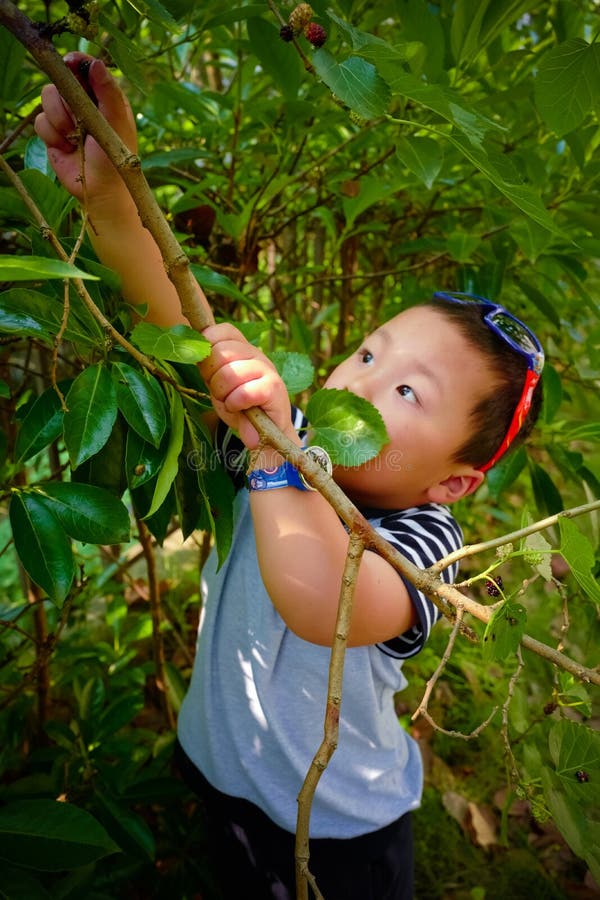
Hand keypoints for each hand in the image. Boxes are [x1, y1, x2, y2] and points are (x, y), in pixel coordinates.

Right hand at [34, 53, 136, 207]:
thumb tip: (96, 63)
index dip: (75, 62)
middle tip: (80, 119)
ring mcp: (65, 117)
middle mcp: (82, 103)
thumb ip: (109, 93)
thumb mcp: (117, 123)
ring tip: (75, 138)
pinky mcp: (52, 133)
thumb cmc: (116, 158)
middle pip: (61, 80)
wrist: (101, 191)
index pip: (85, 68)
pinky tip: (66, 148)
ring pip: (47, 98)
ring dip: (60, 119)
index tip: (69, 62)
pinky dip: (52, 135)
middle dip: (67, 99)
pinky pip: (40, 121)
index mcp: (103, 97)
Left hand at [201, 323, 294, 448]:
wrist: (266, 430)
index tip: (209, 371)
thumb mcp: (219, 382)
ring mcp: (267, 369)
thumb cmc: (239, 404)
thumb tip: (191, 347)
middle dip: (211, 377)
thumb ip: (208, 365)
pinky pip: (244, 392)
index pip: (222, 331)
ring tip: (229, 402)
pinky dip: (235, 404)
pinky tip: (238, 408)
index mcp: (243, 347)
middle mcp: (256, 353)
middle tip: (219, 391)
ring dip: (223, 394)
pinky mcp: (273, 388)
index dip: (208, 349)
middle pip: (221, 353)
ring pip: (230, 374)